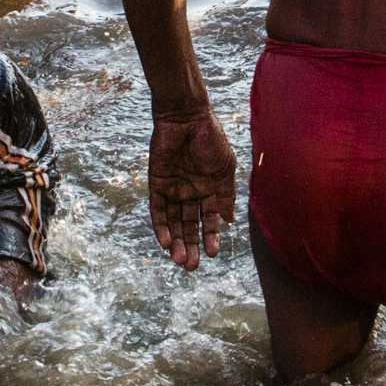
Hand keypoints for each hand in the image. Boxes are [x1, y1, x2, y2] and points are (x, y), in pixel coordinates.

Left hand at [146, 108, 237, 269]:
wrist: (187, 118)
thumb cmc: (211, 139)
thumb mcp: (224, 170)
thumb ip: (225, 195)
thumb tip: (229, 221)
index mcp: (209, 189)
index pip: (208, 220)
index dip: (210, 237)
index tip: (212, 254)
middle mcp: (190, 192)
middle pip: (189, 225)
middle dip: (192, 246)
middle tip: (192, 267)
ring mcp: (173, 189)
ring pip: (173, 222)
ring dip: (177, 242)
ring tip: (181, 260)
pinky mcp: (157, 184)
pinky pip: (158, 210)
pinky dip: (161, 227)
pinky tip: (167, 242)